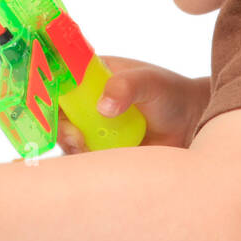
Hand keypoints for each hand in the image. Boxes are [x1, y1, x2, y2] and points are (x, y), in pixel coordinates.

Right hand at [57, 56, 208, 153]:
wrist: (193, 125)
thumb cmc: (171, 94)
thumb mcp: (150, 83)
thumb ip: (127, 87)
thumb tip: (103, 106)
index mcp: (91, 75)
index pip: (58, 81)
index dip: (48, 93)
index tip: (55, 109)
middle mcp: (85, 101)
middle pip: (56, 115)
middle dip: (61, 128)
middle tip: (78, 139)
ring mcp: (90, 128)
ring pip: (66, 140)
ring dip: (73, 148)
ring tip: (91, 150)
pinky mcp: (99, 152)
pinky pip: (82, 160)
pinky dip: (85, 165)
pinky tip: (101, 163)